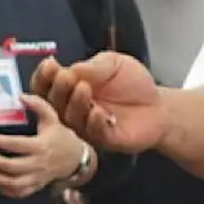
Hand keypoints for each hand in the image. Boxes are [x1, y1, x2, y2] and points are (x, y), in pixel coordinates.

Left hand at [0, 94, 88, 197]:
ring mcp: (37, 177)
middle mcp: (38, 164)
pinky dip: (5, 190)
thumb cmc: (59, 136)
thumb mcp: (51, 117)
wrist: (75, 157)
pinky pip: (19, 193)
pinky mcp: (36, 186)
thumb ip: (37, 105)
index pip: (14, 144)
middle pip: (10, 166)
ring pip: (13, 183)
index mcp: (40, 146)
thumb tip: (20, 96)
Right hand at [31, 52, 167, 153]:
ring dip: (75, 103)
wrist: (159, 106)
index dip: (44, 77)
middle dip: (57, 89)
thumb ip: (93, 66)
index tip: (50, 65)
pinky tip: (98, 111)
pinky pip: (92, 133)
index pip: (47, 85)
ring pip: (70, 118)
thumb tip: (69, 69)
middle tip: (66, 78)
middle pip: (53, 103)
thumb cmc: (133, 84)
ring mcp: (86, 126)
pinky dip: (93, 122)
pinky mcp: (103, 139)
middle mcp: (74, 109)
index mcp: (71, 88)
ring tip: (84, 89)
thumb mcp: (113, 64)